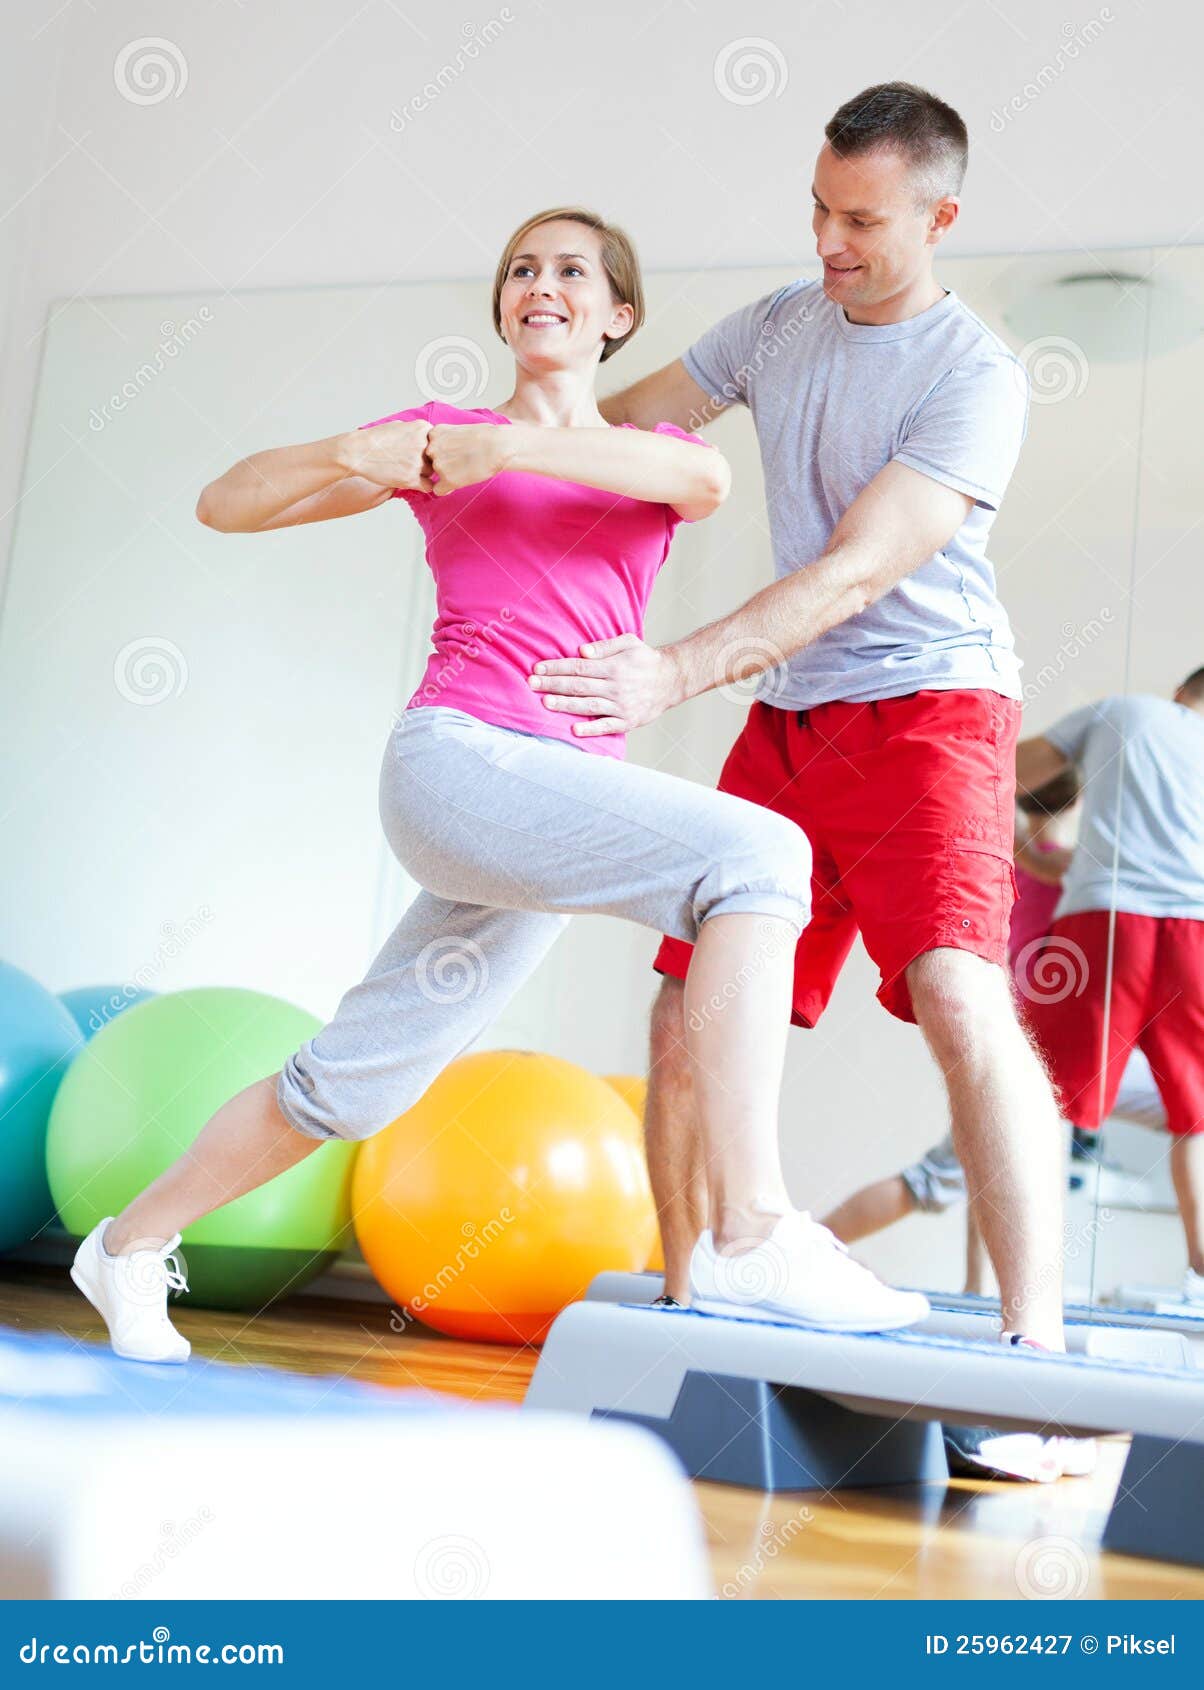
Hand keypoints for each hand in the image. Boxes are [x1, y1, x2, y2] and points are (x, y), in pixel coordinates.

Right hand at [342, 420, 433, 492]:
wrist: (358, 451)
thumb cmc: (375, 439)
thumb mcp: (399, 425)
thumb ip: (415, 431)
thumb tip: (426, 438)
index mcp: (422, 428)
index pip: (438, 441)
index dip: (429, 448)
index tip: (420, 451)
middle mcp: (423, 444)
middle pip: (437, 457)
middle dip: (428, 461)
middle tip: (412, 462)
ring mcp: (418, 462)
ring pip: (432, 472)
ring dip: (423, 474)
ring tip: (406, 470)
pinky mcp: (411, 479)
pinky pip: (429, 487)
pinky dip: (423, 486)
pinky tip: (412, 482)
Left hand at [424, 423, 513, 495]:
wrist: (498, 446)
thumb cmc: (486, 436)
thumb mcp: (459, 430)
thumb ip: (446, 439)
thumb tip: (444, 451)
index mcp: (434, 433)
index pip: (428, 447)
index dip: (441, 452)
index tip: (454, 453)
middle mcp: (432, 448)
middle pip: (429, 462)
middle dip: (442, 464)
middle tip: (460, 462)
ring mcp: (438, 465)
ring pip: (435, 475)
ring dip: (446, 475)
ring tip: (464, 470)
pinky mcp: (447, 480)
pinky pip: (438, 490)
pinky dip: (447, 489)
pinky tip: (458, 483)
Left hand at [528, 634, 684, 734]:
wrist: (672, 681)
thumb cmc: (646, 660)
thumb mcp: (629, 642)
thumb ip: (605, 646)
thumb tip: (582, 652)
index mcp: (614, 667)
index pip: (579, 667)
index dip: (557, 667)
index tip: (537, 668)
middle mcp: (616, 687)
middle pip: (579, 686)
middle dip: (553, 684)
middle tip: (532, 684)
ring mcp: (622, 706)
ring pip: (589, 706)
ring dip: (566, 705)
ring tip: (545, 702)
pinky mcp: (627, 721)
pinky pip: (607, 727)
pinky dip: (591, 729)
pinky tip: (574, 730)